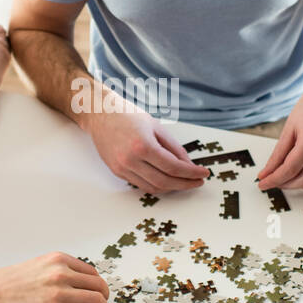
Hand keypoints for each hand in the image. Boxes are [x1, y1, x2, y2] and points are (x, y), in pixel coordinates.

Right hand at [0, 252, 110, 302]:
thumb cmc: (11, 280)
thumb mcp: (39, 264)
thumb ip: (58, 268)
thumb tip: (75, 278)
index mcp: (59, 260)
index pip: (91, 271)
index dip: (98, 282)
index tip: (97, 290)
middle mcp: (62, 274)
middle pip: (97, 284)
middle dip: (104, 295)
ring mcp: (58, 293)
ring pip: (95, 299)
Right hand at [83, 106, 208, 193]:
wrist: (99, 114)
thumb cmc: (127, 115)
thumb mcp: (156, 126)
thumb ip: (174, 147)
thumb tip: (188, 165)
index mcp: (143, 145)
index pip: (174, 167)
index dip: (191, 173)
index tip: (203, 174)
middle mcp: (130, 160)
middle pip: (165, 182)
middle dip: (185, 184)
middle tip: (197, 181)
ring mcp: (122, 168)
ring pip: (153, 187)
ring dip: (171, 188)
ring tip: (184, 182)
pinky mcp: (117, 171)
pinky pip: (141, 185)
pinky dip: (156, 185)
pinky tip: (166, 179)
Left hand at [256, 72, 302, 190]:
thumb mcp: (290, 126)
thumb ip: (278, 152)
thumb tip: (267, 171)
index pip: (290, 169)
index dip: (274, 179)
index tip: (262, 183)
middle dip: (284, 184)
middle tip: (271, 181)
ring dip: (299, 186)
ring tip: (286, 179)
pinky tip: (301, 174)